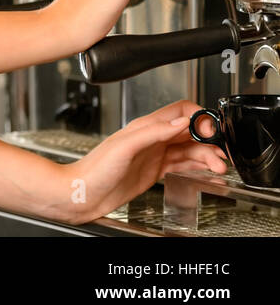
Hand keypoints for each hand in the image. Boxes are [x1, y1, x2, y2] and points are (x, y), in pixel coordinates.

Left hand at [59, 100, 227, 223]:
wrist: (83, 193)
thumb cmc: (96, 168)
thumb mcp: (125, 146)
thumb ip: (153, 132)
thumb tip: (180, 122)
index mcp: (144, 127)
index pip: (179, 112)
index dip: (199, 118)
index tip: (212, 131)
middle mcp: (150, 138)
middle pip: (188, 132)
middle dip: (208, 141)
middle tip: (221, 156)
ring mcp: (153, 154)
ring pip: (188, 149)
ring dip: (206, 155)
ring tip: (219, 167)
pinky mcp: (153, 170)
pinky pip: (181, 163)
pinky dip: (197, 165)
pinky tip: (206, 168)